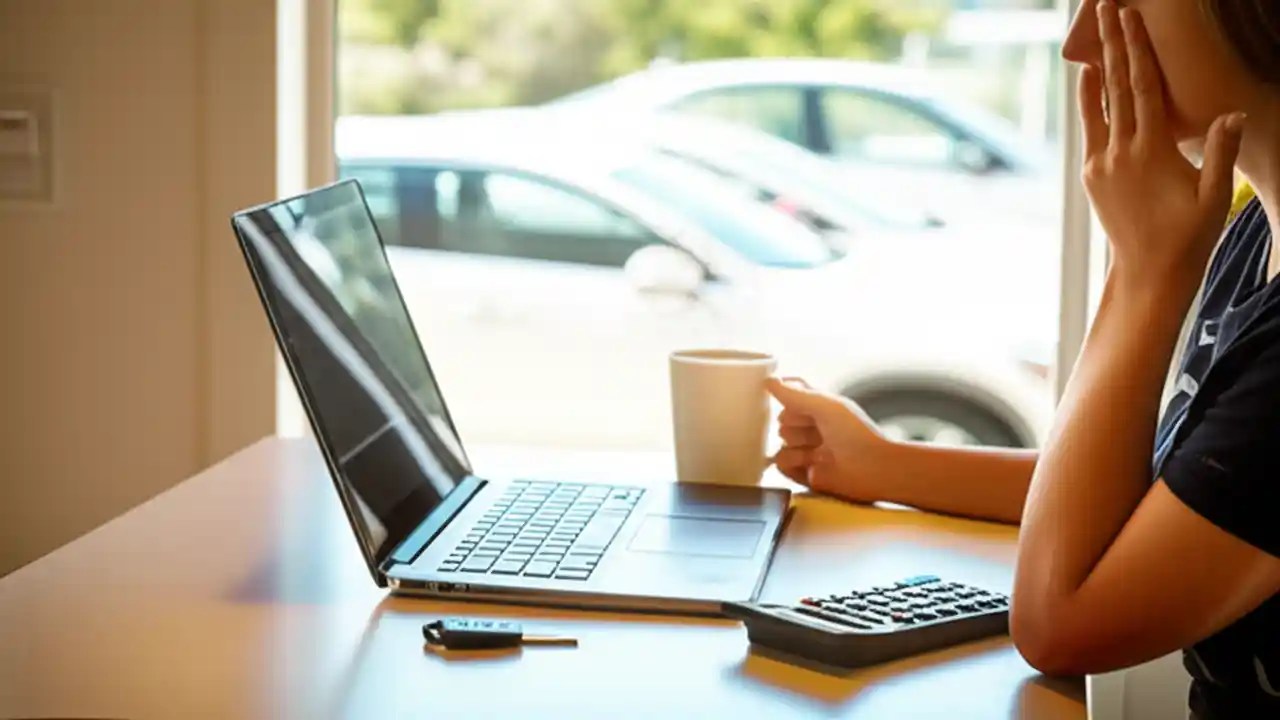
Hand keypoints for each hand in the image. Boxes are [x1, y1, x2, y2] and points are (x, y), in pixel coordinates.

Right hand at [766, 377, 894, 503]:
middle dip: (793, 425)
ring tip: (815, 452)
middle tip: (814, 431)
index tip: (778, 395)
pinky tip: (809, 464)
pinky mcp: (805, 473)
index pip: (794, 395)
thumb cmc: (855, 433)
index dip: (786, 396)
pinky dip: (791, 463)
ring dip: (794, 446)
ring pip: (781, 442)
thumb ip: (795, 394)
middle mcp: (815, 428)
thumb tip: (769, 381)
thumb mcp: (824, 405)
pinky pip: (782, 465)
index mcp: (822, 408)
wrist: (872, 469)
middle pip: (784, 420)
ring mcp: (810, 451)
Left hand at [1083, 1, 1244, 293]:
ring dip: (1099, 70)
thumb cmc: (1189, 235)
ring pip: (1098, 106)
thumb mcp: (1215, 196)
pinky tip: (1091, 81)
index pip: (1143, 87)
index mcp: (1151, 150)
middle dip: (1113, 45)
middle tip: (1106, 8)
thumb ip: (1220, 154)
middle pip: (1116, 86)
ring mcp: (1102, 163)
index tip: (1129, 19)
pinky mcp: (1093, 176)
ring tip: (1094, 38)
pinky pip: (1092, 129)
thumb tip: (1232, 114)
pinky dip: (1091, 102)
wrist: (1147, 272)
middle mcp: (1120, 152)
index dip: (1137, 49)